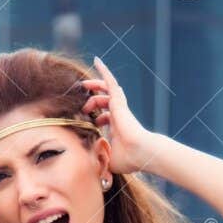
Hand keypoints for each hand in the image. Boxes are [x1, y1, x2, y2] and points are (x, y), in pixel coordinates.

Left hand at [79, 55, 156, 174]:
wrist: (139, 151)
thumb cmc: (127, 158)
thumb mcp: (106, 156)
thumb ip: (97, 156)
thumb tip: (87, 162)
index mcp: (116, 128)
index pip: (104, 117)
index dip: (95, 117)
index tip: (85, 121)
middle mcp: (118, 115)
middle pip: (103, 102)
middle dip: (92, 100)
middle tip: (82, 103)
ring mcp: (118, 107)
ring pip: (105, 91)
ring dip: (93, 87)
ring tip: (83, 86)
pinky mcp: (118, 100)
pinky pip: (109, 81)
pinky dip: (104, 71)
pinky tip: (96, 60)